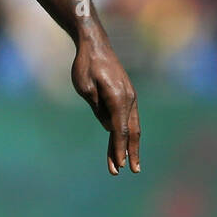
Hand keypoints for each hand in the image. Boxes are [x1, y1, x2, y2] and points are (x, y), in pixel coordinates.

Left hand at [71, 36, 140, 175]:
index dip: (119, 149)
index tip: (119, 165)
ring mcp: (129, 97)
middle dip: (129, 152)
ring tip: (127, 165)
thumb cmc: (86, 65)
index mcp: (118, 97)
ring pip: (132, 126)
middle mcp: (128, 98)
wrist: (95, 44)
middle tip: (129, 171)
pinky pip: (127, 118)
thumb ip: (97, 108)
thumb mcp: (85, 88)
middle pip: (131, 131)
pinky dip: (125, 133)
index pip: (120, 130)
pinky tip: (122, 145)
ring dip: (128, 145)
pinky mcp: (126, 96)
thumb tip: (109, 127)